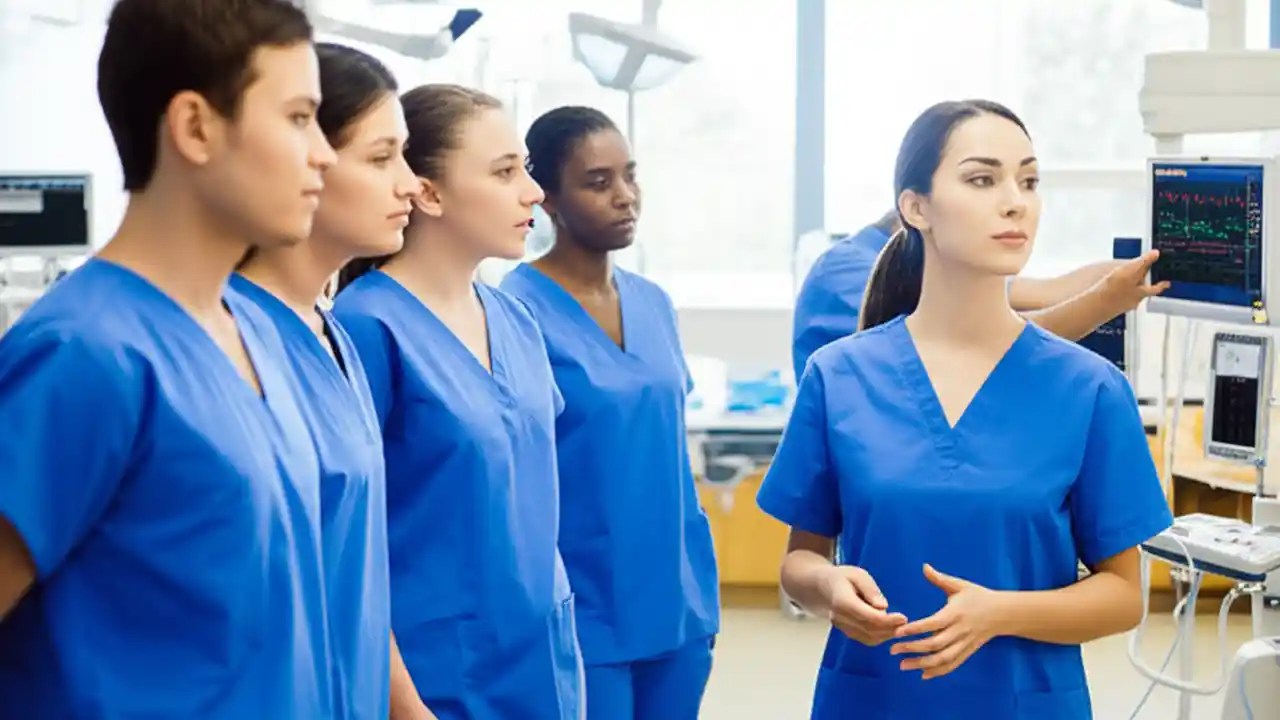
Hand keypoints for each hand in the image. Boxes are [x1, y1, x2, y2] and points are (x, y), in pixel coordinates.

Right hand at [820, 565, 906, 645]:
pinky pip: (866, 639)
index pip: (868, 616)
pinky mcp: (846, 632)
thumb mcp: (858, 575)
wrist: (823, 587)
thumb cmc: (844, 577)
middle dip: (890, 628)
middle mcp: (840, 618)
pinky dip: (880, 636)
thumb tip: (883, 607)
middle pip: (870, 629)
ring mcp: (842, 627)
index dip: (887, 620)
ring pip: (869, 637)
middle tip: (906, 623)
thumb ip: (870, 590)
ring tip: (901, 626)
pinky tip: (890, 629)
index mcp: (842, 601)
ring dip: (887, 634)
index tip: (904, 617)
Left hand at [889, 564, 1005, 679]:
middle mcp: (959, 631)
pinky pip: (953, 665)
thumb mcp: (959, 585)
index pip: (932, 624)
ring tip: (903, 665)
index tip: (897, 632)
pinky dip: (938, 671)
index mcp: (955, 614)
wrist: (1002, 613)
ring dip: (922, 664)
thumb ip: (939, 578)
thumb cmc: (978, 596)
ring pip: (942, 658)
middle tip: (892, 650)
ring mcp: (964, 644)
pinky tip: (923, 675)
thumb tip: (924, 566)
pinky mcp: (968, 652)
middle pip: (935, 644)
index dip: (914, 629)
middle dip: (912, 648)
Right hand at [1099, 250, 1169, 312]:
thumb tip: (1155, 254)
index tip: (1167, 283)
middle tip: (1143, 277)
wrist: (1095, 305)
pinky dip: (1116, 292)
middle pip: (1142, 291)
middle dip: (1143, 284)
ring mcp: (1121, 304)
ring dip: (1129, 288)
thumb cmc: (1114, 290)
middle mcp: (1133, 300)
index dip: (1162, 284)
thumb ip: (1144, 262)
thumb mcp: (1131, 270)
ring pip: (1129, 295)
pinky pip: (1117, 297)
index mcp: (1141, 293)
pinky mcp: (1109, 306)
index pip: (1155, 288)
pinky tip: (1110, 288)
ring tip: (1124, 280)